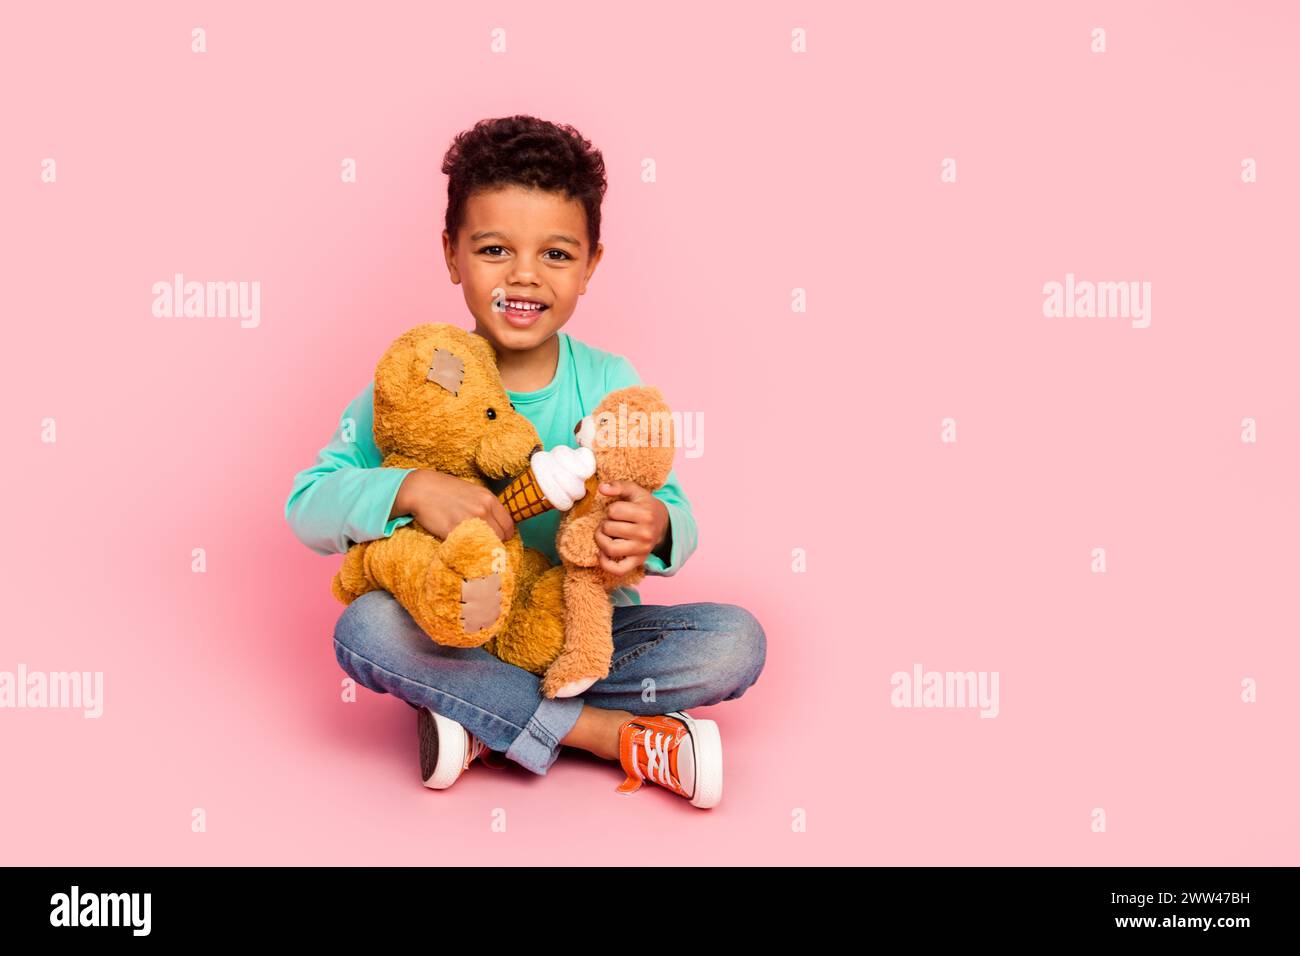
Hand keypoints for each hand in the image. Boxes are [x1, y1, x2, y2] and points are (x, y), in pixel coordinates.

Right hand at [391, 469, 515, 541]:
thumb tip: (496, 523)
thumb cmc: (445, 489)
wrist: (420, 489)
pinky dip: (466, 548)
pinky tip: (461, 544)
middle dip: (494, 541)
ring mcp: (468, 522)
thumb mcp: (472, 491)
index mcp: (488, 499)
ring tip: (472, 543)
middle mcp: (482, 510)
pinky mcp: (453, 532)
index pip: (508, 525)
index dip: (505, 534)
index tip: (498, 537)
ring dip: (481, 547)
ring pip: (486, 544)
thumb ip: (486, 506)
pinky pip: (468, 547)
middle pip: (500, 537)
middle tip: (483, 542)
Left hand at [594, 480, 668, 575]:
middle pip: (609, 528)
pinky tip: (601, 553)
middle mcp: (645, 533)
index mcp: (645, 514)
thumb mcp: (635, 491)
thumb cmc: (644, 506)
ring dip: (601, 540)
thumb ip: (618, 486)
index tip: (618, 511)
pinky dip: (605, 564)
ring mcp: (642, 550)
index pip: (613, 511)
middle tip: (611, 523)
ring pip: (610, 548)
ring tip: (605, 535)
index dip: (611, 509)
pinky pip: (618, 570)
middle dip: (605, 524)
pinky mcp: (638, 562)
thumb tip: (602, 488)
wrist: (662, 524)